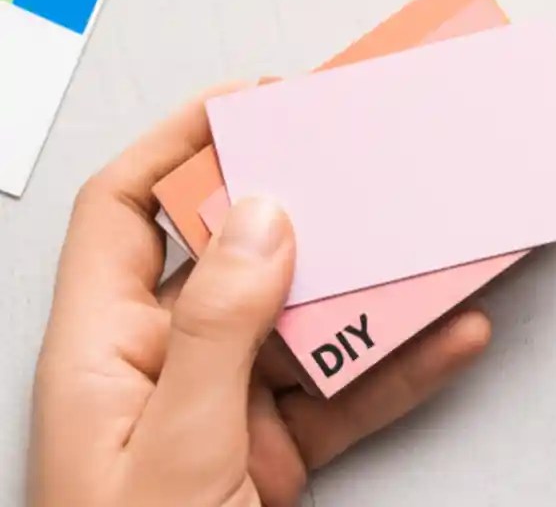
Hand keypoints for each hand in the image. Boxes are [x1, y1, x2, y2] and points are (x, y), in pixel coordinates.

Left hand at [29, 89, 491, 506]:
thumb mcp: (177, 449)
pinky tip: (452, 338)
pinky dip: (402, 368)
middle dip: (304, 206)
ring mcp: (222, 409)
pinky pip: (346, 393)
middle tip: (366, 160)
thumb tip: (260, 217)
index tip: (255, 103)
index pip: (125, 211)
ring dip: (373, 289)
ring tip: (435, 245)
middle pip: (234, 255)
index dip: (180, 144)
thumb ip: (219, 329)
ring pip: (307, 323)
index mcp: (101, 349)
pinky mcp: (273, 453)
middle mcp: (162, 366)